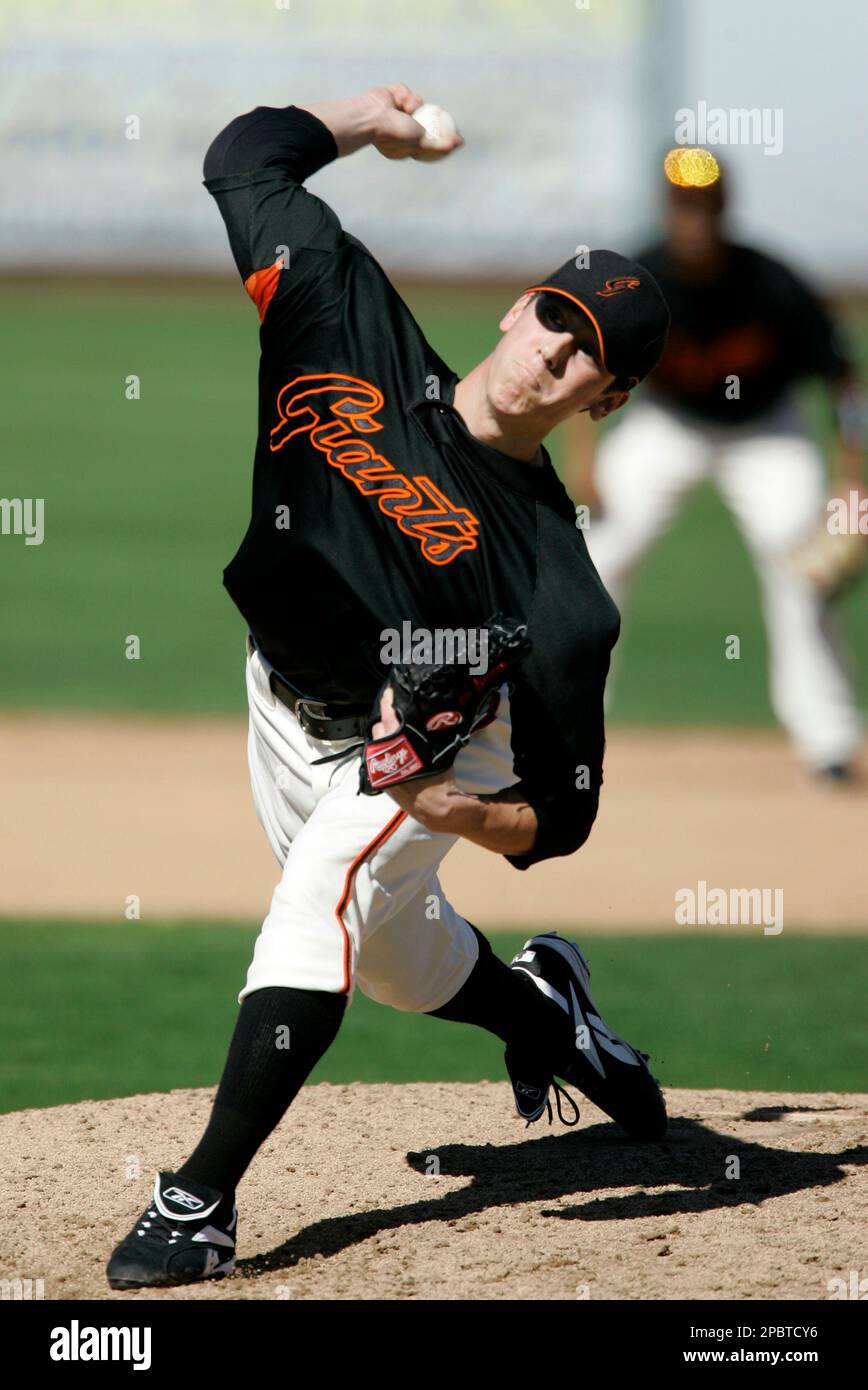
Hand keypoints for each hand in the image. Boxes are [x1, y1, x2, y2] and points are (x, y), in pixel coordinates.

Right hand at [364, 84, 463, 160]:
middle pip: (424, 118)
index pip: (428, 138)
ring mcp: (394, 111)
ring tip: (407, 108)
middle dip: (431, 115)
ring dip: (414, 102)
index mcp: (405, 144)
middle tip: (443, 112)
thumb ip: (440, 145)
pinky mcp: (389, 96)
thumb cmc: (395, 134)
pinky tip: (399, 99)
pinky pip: (404, 91)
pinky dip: (403, 94)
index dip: (441, 134)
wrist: (371, 118)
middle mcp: (400, 127)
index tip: (454, 132)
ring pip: (416, 102)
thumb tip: (461, 143)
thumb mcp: (422, 143)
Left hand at [371, 687, 456, 821]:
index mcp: (400, 744)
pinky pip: (376, 756)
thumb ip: (428, 733)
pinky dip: (382, 749)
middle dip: (386, 719)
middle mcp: (386, 754)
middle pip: (379, 728)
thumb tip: (430, 716)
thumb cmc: (440, 778)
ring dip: (383, 734)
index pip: (389, 716)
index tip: (389, 692)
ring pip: (375, 742)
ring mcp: (380, 767)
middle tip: (396, 712)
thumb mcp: (437, 750)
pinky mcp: (379, 777)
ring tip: (394, 730)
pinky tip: (391, 748)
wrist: (435, 807)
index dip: (388, 702)